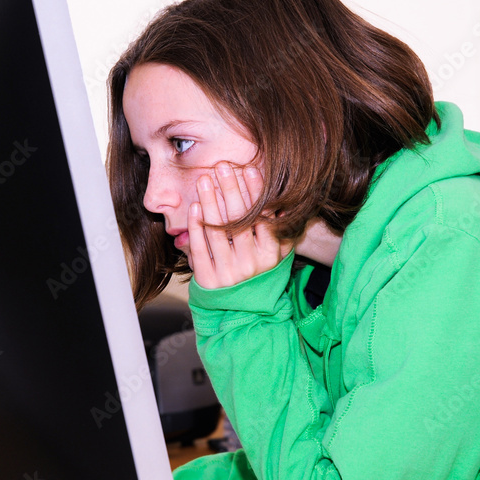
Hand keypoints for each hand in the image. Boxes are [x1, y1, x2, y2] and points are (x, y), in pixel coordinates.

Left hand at [188, 162, 291, 288]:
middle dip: (230, 189)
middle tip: (223, 166)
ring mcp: (227, 272)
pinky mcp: (208, 279)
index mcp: (269, 256)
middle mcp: (250, 264)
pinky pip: (199, 247)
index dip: (256, 193)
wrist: (242, 313)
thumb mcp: (277, 258)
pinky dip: (196, 226)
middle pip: (239, 219)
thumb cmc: (260, 278)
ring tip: (205, 179)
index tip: (249, 169)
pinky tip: (195, 207)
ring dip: (210, 201)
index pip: (262, 217)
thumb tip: (284, 203)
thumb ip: (281, 232)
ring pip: (217, 229)